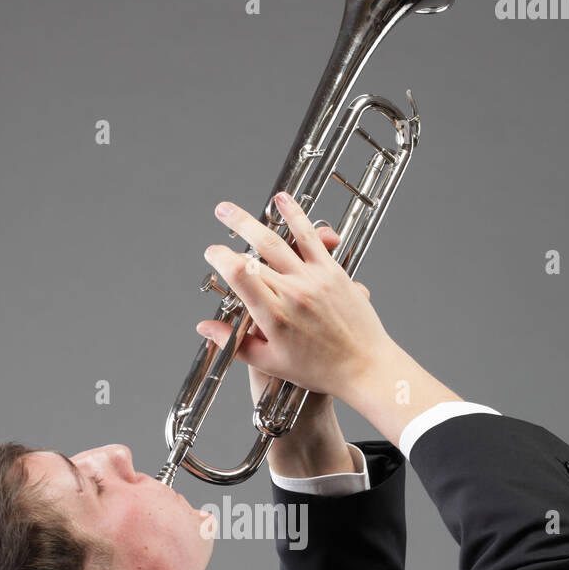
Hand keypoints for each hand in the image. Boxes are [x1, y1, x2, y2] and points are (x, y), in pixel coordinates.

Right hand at [195, 193, 392, 405]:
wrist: (364, 366)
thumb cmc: (319, 369)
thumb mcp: (270, 362)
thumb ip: (234, 343)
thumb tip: (204, 327)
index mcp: (274, 317)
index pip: (239, 276)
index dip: (220, 259)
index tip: (212, 253)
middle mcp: (293, 294)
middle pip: (253, 255)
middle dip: (232, 232)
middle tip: (219, 215)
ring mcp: (314, 279)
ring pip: (276, 241)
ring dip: (251, 220)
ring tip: (233, 207)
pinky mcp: (332, 271)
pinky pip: (310, 237)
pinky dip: (295, 216)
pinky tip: (281, 200)